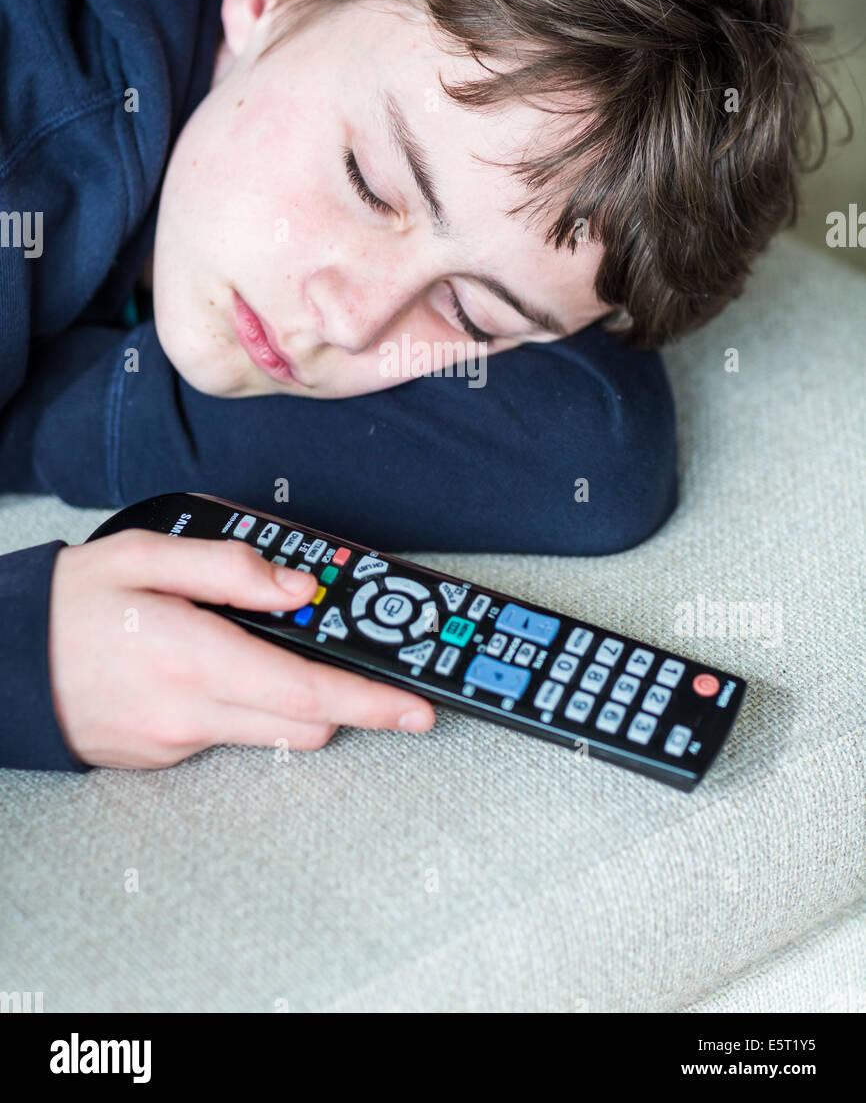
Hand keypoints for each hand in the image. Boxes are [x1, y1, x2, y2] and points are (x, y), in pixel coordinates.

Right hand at [48, 529, 434, 768]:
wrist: (1, 660)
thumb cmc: (69, 604)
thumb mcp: (144, 555)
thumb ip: (228, 566)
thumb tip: (296, 588)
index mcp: (194, 659)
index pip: (306, 693)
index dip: (371, 703)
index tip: (415, 708)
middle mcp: (190, 714)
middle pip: (302, 724)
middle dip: (338, 696)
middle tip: (345, 657)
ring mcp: (175, 744)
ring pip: (268, 732)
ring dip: (285, 696)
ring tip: (252, 644)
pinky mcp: (162, 758)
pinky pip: (227, 735)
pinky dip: (240, 704)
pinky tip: (208, 665)